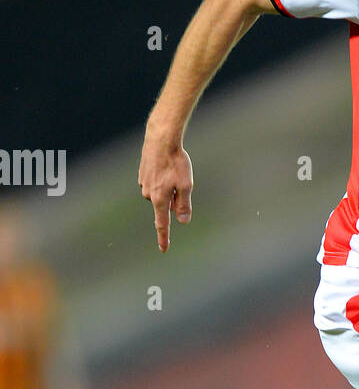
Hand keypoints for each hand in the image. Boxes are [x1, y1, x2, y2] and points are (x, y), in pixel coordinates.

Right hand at [138, 132, 192, 252]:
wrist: (161, 139)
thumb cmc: (176, 162)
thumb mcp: (186, 185)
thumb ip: (184, 205)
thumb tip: (183, 222)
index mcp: (159, 199)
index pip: (162, 224)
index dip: (164, 237)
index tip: (163, 249)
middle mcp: (148, 193)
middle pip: (165, 205)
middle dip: (174, 200)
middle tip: (181, 181)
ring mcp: (143, 183)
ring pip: (160, 193)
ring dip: (168, 187)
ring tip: (174, 169)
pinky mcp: (142, 173)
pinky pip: (155, 182)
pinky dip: (161, 177)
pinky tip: (165, 166)